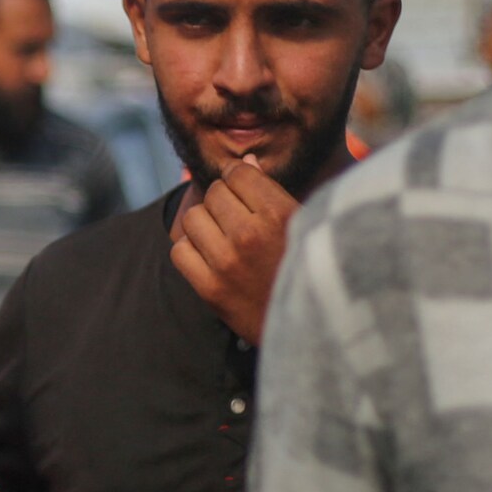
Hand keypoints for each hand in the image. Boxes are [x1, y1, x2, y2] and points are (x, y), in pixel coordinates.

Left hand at [169, 157, 299, 344]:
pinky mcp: (209, 289)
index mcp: (280, 214)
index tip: (243, 190)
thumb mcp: (305, 225)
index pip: (238, 173)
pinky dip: (191, 250)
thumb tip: (244, 161)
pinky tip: (210, 257)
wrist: (311, 330)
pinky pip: (180, 250)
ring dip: (205, 223)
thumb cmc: (311, 269)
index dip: (239, 177)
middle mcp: (249, 235)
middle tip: (238, 218)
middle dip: (224, 200)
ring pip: (192, 218)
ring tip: (223, 237)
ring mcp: (226, 263)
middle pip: (214, 193)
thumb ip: (273, 192)